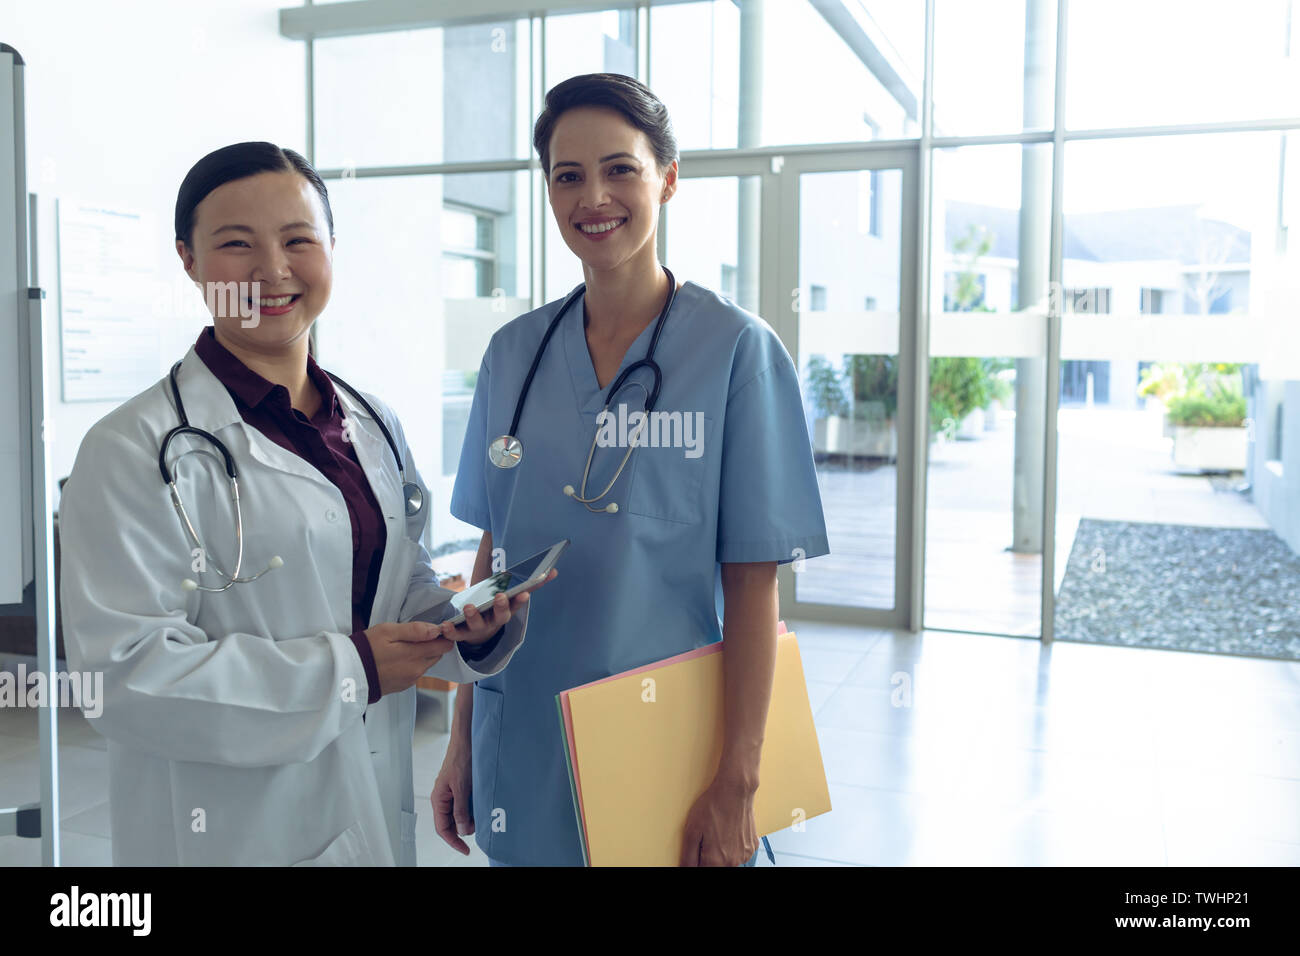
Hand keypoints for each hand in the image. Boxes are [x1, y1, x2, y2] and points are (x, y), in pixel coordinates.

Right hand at [366, 621, 454, 696]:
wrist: (348, 673)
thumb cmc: (366, 649)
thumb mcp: (388, 631)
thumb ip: (414, 630)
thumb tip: (436, 630)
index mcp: (415, 656)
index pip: (444, 646)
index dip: (442, 635)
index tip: (433, 629)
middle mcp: (416, 670)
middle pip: (437, 655)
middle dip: (432, 644)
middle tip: (414, 636)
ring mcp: (410, 680)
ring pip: (427, 664)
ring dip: (421, 655)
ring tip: (402, 646)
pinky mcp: (403, 686)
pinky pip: (415, 672)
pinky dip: (412, 664)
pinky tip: (397, 658)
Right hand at [432, 737, 473, 854]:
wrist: (467, 740)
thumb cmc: (461, 759)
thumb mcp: (462, 787)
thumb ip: (461, 810)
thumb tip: (462, 830)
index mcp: (439, 799)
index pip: (442, 828)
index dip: (453, 841)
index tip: (465, 850)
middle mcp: (444, 798)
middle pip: (450, 823)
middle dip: (463, 829)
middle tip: (478, 829)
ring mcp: (452, 793)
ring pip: (459, 815)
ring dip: (470, 819)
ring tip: (481, 816)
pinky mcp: (461, 788)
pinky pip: (465, 805)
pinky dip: (473, 810)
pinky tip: (481, 807)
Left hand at [441, 568, 557, 645]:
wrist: (479, 634)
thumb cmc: (496, 609)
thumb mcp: (512, 597)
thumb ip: (532, 584)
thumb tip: (553, 570)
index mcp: (507, 610)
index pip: (517, 604)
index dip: (521, 599)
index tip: (524, 592)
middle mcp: (495, 621)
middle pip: (500, 616)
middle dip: (501, 607)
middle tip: (500, 597)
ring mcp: (478, 628)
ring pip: (477, 624)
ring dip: (474, 616)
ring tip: (469, 607)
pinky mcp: (462, 634)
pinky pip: (456, 634)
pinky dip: (450, 631)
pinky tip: (444, 624)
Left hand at [679, 776, 758, 866]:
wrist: (735, 790)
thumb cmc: (712, 808)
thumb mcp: (691, 831)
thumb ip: (688, 857)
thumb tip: (685, 869)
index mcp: (715, 861)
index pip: (701, 870)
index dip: (696, 859)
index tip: (698, 845)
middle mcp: (732, 862)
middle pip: (715, 866)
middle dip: (708, 855)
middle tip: (708, 835)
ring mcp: (745, 855)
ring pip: (728, 860)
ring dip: (722, 851)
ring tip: (719, 830)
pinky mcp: (753, 845)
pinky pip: (739, 852)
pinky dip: (734, 845)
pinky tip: (729, 830)